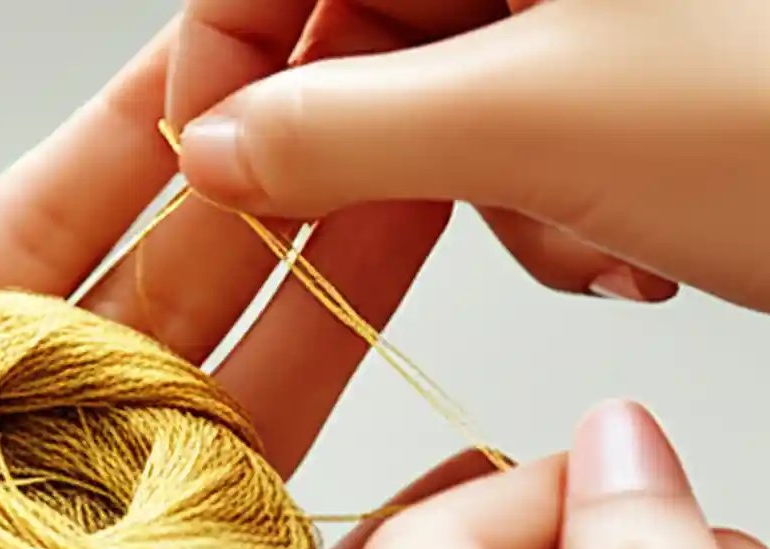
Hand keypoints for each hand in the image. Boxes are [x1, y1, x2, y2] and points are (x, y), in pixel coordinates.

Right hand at [167, 0, 768, 309]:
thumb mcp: (548, 121)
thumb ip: (347, 129)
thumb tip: (220, 149)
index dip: (229, 53)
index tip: (214, 155)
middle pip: (363, 27)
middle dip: (389, 148)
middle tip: (423, 210)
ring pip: (439, 94)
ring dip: (483, 193)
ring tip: (586, 226)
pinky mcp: (623, 54)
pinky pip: (517, 123)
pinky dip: (546, 198)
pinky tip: (628, 229)